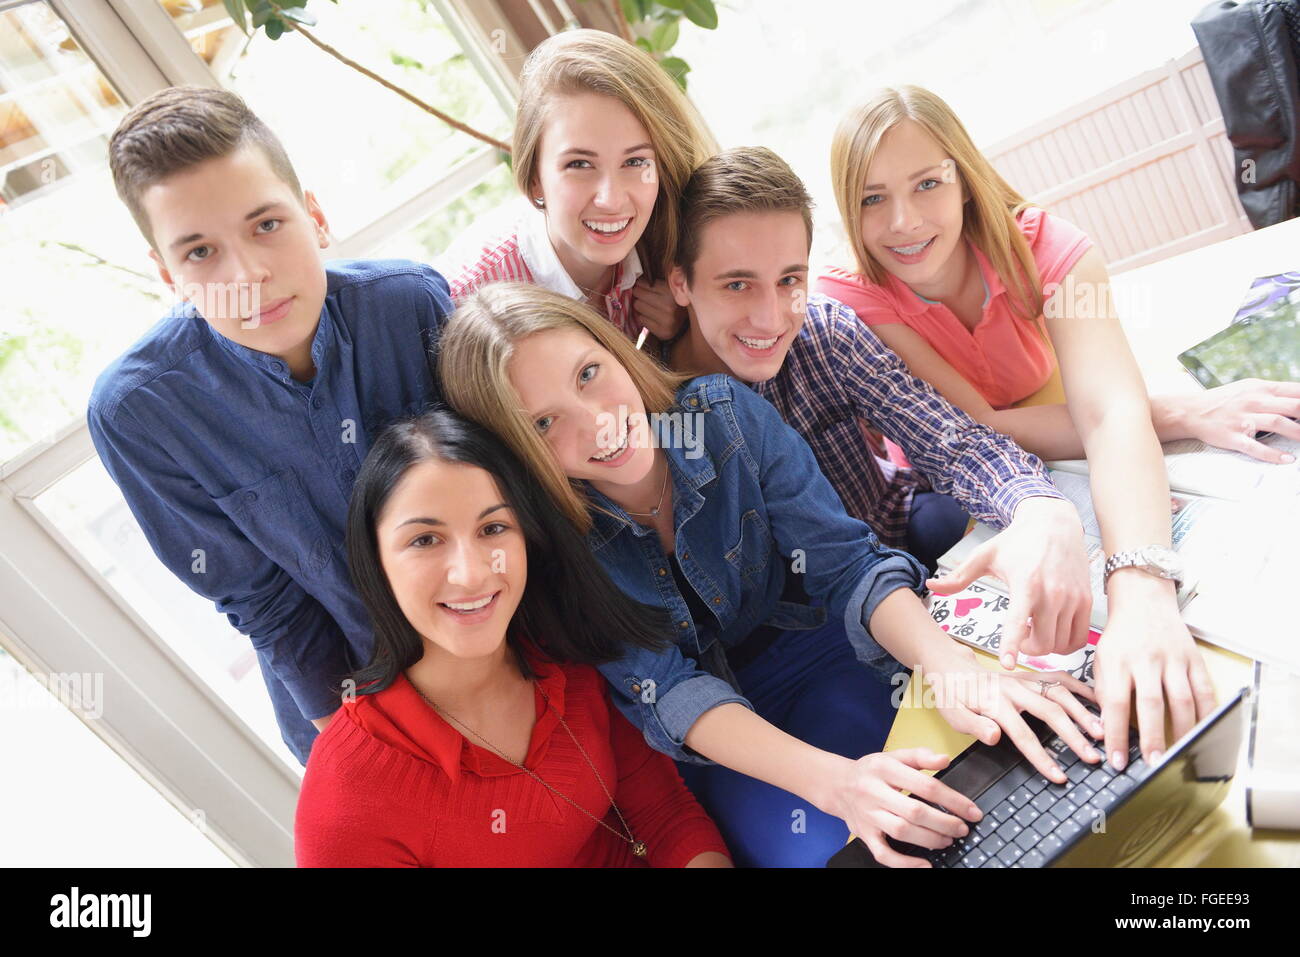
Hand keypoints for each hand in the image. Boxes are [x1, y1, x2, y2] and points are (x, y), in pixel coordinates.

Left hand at [630, 277, 685, 341]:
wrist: (685, 324)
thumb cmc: (673, 302)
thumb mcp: (668, 289)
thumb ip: (655, 282)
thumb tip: (635, 278)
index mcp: (672, 292)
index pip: (645, 284)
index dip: (641, 284)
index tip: (640, 285)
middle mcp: (669, 306)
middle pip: (639, 294)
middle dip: (638, 294)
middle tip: (641, 295)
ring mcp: (665, 320)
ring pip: (638, 306)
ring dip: (640, 306)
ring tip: (647, 306)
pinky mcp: (661, 331)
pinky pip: (641, 319)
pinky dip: (643, 317)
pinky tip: (650, 316)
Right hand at [826, 748, 981, 867]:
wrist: (837, 785)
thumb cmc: (871, 771)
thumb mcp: (894, 756)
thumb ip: (920, 756)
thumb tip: (945, 759)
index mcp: (885, 769)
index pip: (925, 785)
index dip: (953, 800)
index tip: (971, 811)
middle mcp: (874, 792)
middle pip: (915, 811)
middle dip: (944, 823)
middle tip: (962, 829)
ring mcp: (868, 815)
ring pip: (902, 832)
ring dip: (930, 839)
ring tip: (947, 840)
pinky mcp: (864, 834)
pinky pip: (884, 854)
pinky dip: (905, 863)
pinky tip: (924, 864)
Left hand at [920, 645, 1102, 784]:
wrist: (951, 668)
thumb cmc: (953, 696)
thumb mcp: (954, 716)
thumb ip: (975, 727)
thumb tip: (995, 737)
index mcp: (995, 702)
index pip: (1023, 734)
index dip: (1042, 757)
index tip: (1059, 775)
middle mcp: (1015, 689)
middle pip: (1051, 712)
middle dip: (1074, 736)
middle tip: (1092, 756)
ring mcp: (1026, 680)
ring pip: (1060, 693)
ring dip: (1083, 712)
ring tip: (1102, 732)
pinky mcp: (1032, 675)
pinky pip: (1060, 678)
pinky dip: (1081, 688)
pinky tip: (1098, 700)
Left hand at [927, 496, 1091, 666]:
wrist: (1055, 523)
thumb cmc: (1018, 541)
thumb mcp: (985, 555)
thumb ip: (959, 576)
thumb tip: (932, 585)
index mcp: (1026, 584)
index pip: (1018, 622)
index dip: (1012, 646)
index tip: (1008, 664)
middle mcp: (1053, 593)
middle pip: (1043, 644)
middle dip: (1028, 649)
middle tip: (1021, 635)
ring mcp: (1073, 598)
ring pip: (1062, 644)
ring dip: (1047, 647)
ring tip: (1035, 629)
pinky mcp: (1087, 601)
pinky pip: (1080, 638)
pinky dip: (1066, 643)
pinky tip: (1052, 629)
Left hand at [1092, 576, 1216, 767]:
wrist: (1143, 601)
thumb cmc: (1120, 636)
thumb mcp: (1100, 660)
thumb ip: (1103, 692)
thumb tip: (1105, 729)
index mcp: (1117, 661)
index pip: (1114, 703)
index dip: (1115, 734)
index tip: (1117, 760)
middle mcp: (1145, 660)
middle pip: (1151, 704)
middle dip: (1152, 738)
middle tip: (1153, 764)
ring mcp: (1173, 659)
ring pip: (1182, 700)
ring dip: (1181, 731)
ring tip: (1178, 755)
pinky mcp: (1194, 659)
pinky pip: (1204, 691)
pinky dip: (1206, 714)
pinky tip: (1201, 732)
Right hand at [1159, 379, 1299, 462]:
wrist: (1191, 411)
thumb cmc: (1223, 400)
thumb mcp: (1248, 388)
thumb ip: (1273, 393)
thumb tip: (1299, 399)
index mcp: (1260, 388)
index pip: (1296, 390)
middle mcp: (1253, 401)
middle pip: (1292, 406)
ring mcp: (1243, 419)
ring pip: (1278, 424)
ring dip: (1298, 433)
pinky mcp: (1233, 437)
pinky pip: (1256, 447)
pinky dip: (1273, 454)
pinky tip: (1288, 459)